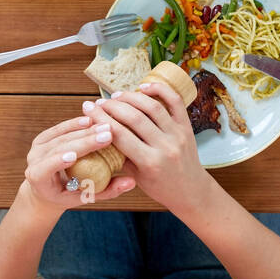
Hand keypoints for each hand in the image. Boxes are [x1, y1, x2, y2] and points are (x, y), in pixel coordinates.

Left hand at [22, 115, 135, 211]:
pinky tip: (91, 119)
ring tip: (107, 127)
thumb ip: (107, 190)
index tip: (75, 155)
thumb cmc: (67, 196)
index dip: (58, 161)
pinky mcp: (44, 137)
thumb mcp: (85, 198)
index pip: (46, 168)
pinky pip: (61, 127)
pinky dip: (76, 123)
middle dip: (84, 141)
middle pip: (59, 148)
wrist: (46, 188)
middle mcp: (34, 160)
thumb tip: (131, 182)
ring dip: (85, 130)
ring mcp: (38, 146)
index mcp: (37, 178)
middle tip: (108, 135)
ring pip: (62, 135)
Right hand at [87, 82, 214, 211]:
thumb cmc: (160, 187)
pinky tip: (143, 87)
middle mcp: (165, 147)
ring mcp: (178, 135)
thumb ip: (120, 155)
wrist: (191, 191)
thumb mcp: (136, 177)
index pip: (119, 135)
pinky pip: (175, 101)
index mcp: (150, 163)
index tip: (87, 109)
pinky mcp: (187, 127)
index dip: (100, 119)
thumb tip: (100, 131)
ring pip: (152, 106)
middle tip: (99, 102)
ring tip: (116, 96)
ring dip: (131, 97)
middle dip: (112, 106)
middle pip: (134, 117)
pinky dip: (159, 90)